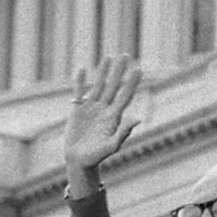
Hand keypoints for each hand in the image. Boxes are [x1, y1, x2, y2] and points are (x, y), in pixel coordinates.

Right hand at [63, 56, 141, 191]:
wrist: (79, 161)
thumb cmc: (96, 157)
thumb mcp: (111, 146)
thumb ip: (124, 133)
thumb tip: (138, 119)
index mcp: (114, 117)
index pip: (125, 95)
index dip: (131, 82)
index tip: (138, 68)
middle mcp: (104, 109)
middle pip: (114, 86)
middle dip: (119, 71)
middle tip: (125, 55)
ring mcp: (92, 108)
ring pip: (99, 85)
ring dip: (103, 71)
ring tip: (108, 57)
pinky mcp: (78, 110)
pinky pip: (79, 92)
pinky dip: (80, 81)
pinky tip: (83, 69)